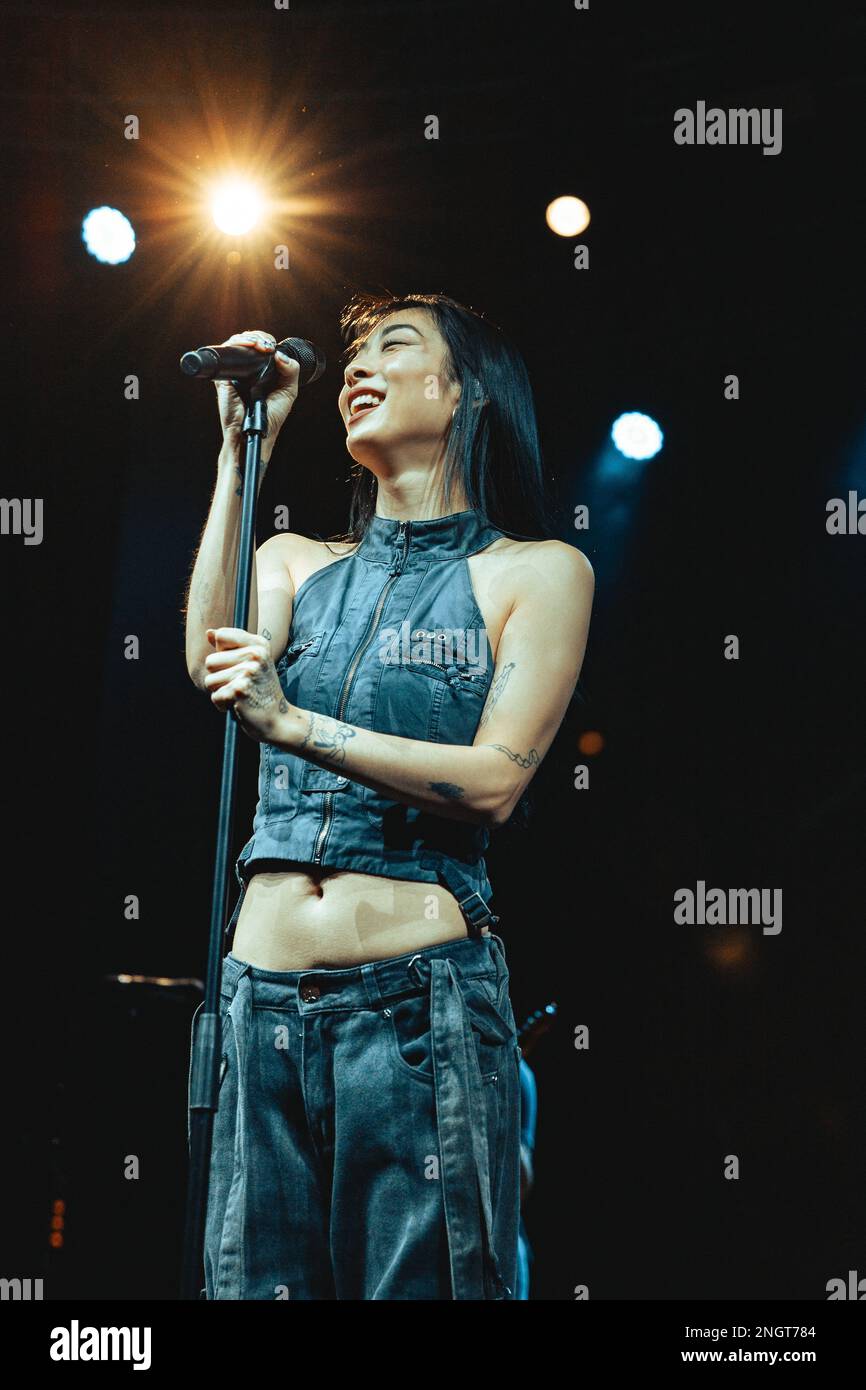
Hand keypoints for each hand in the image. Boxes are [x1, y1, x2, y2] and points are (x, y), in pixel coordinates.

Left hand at [203, 627, 293, 742]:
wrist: (279, 719)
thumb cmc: (261, 691)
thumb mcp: (251, 663)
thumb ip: (229, 646)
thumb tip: (208, 632)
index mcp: (259, 644)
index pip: (221, 635)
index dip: (221, 653)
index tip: (238, 665)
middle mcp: (255, 654)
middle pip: (211, 661)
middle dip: (219, 677)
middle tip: (239, 685)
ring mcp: (248, 672)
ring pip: (210, 680)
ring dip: (220, 692)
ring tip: (238, 695)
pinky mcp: (240, 690)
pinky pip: (215, 696)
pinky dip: (222, 705)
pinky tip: (238, 705)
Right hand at [214, 329, 300, 455]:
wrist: (254, 432)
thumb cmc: (270, 418)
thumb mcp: (288, 392)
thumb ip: (291, 372)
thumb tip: (280, 354)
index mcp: (262, 373)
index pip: (261, 347)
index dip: (266, 341)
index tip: (271, 346)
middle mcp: (247, 370)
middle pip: (249, 341)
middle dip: (258, 337)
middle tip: (266, 346)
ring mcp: (234, 372)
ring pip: (236, 343)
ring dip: (249, 338)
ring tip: (259, 346)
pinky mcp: (224, 377)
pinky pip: (226, 353)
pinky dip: (236, 345)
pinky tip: (248, 347)